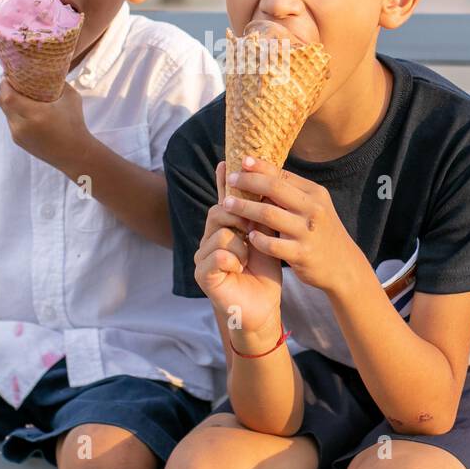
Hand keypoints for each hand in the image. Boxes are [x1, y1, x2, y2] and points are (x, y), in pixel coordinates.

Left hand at [0, 75, 89, 173]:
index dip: (5, 83)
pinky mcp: (18, 141)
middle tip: (12, 80)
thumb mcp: (71, 97)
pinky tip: (24, 109)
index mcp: (35, 114)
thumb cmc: (75, 124)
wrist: (75, 154)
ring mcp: (18, 135)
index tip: (9, 73)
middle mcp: (22, 126)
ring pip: (5, 112)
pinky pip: (11, 122)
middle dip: (5, 89)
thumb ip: (59, 82)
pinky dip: (14, 112)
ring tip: (19, 93)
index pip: (8, 96)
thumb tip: (48, 70)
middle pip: (2, 103)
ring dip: (9, 101)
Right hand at [194, 160, 283, 347]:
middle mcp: (210, 238)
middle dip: (240, 217)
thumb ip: (260, 212)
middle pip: (219, 211)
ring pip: (219, 233)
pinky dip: (232, 259)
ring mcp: (203, 256)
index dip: (224, 181)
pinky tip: (239, 268)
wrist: (263, 306)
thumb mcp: (266, 236)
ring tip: (248, 259)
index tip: (227, 162)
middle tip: (253, 230)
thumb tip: (264, 180)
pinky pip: (215, 254)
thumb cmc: (264, 271)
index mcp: (225, 227)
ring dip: (240, 245)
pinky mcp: (203, 274)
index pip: (222, 200)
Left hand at [223, 155, 370, 296]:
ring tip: (227, 205)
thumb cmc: (321, 232)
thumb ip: (292, 194)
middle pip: (274, 188)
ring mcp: (308, 232)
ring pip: (269, 214)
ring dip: (245, 207)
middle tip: (230, 180)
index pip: (283, 174)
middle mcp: (313, 209)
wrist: (343, 266)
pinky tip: (249, 235)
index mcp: (315, 194)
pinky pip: (272, 244)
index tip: (242, 161)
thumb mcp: (314, 207)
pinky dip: (257, 238)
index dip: (260, 167)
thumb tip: (261, 173)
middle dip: (248, 182)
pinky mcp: (302, 254)